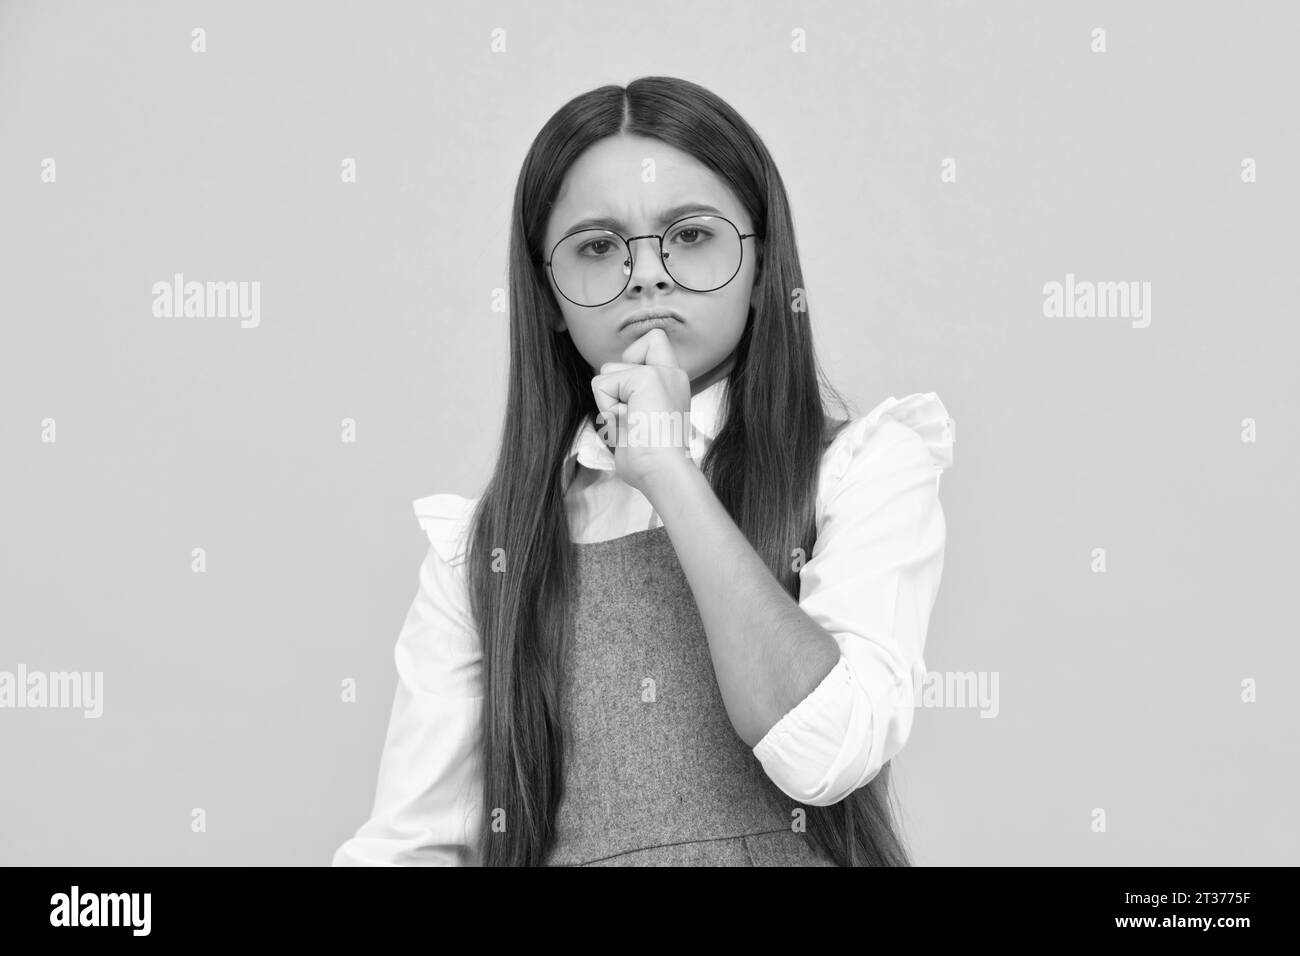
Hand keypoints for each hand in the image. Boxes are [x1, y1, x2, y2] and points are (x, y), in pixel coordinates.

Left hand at [590, 327, 693, 494]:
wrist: (664, 472)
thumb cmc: (650, 461)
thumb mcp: (640, 421)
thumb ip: (630, 399)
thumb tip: (604, 386)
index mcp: (673, 382)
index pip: (652, 340)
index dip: (631, 360)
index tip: (635, 396)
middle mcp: (671, 372)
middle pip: (617, 359)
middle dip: (611, 391)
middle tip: (632, 418)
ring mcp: (660, 372)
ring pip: (606, 371)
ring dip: (609, 402)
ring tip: (633, 423)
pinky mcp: (646, 378)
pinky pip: (602, 385)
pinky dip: (608, 408)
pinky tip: (630, 422)